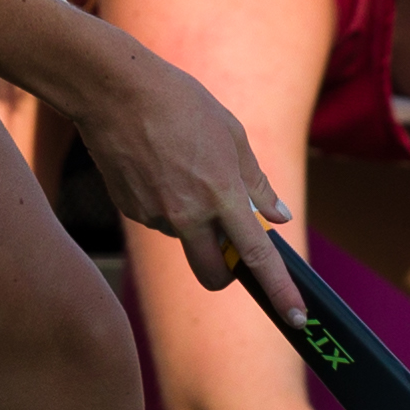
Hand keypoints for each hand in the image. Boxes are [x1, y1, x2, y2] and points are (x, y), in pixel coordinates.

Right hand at [62, 33, 299, 314]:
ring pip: (185, 239)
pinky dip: (168, 205)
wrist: (114, 91)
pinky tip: (159, 167)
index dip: (279, 290)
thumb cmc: (181, 104)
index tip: (296, 317)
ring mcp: (155, 216)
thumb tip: (277, 215)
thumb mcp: (232, 135)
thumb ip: (256, 182)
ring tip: (185, 167)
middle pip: (213, 275)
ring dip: (194, 222)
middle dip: (227, 274)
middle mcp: (187, 215)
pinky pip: (160, 220)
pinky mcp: (131, 211)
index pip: (256, 256)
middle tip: (233, 249)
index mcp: (221, 194)